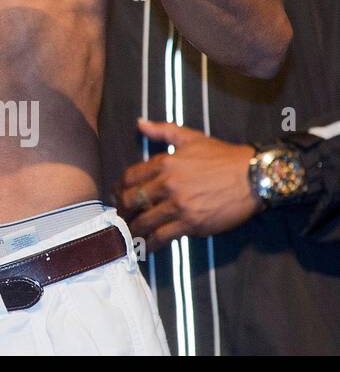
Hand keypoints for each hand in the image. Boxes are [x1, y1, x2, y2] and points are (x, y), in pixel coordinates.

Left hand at [114, 119, 260, 250]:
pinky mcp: (191, 224)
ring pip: (144, 221)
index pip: (129, 177)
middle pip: (131, 200)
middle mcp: (167, 184)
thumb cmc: (222, 156)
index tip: (117, 196)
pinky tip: (145, 248)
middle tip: (120, 218)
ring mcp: (178, 206)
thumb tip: (138, 123)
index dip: (118, 188)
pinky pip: (162, 236)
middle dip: (121, 211)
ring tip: (127, 236)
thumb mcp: (190, 137)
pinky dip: (150, 244)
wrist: (253, 176)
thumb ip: (161, 130)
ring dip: (132, 230)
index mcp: (164, 163)